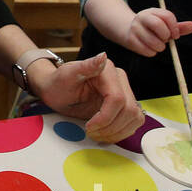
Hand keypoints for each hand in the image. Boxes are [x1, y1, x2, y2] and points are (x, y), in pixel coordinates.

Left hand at [29, 52, 143, 142]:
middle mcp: (119, 80)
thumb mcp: (66, 76)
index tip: (89, 126)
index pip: (117, 99)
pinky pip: (133, 121)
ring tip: (97, 134)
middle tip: (91, 132)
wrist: (56, 92)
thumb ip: (85, 66)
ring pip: (134, 117)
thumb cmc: (58, 84)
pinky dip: (121, 132)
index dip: (105, 117)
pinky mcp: (125, 105)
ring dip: (117, 132)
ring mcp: (124, 92)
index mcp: (107, 71)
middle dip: (110, 127)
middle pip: (128, 110)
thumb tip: (102, 56)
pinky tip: (105, 133)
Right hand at [125, 7, 191, 56]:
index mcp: (152, 11)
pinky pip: (147, 51)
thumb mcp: (166, 25)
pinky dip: (152, 52)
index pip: (167, 16)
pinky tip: (150, 48)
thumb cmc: (154, 29)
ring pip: (153, 41)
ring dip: (160, 47)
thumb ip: (179, 27)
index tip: (176, 35)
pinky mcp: (130, 40)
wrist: (130, 30)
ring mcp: (135, 28)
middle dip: (165, 36)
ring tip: (158, 45)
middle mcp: (142, 17)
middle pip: (157, 25)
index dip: (174, 27)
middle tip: (166, 40)